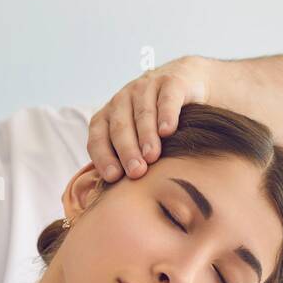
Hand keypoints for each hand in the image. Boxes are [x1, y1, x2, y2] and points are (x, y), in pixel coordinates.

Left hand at [87, 56, 210, 182]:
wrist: (184, 83)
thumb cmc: (156, 122)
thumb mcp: (137, 138)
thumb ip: (125, 160)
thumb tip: (118, 200)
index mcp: (108, 115)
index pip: (98, 137)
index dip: (103, 156)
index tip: (113, 177)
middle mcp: (123, 99)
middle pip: (120, 127)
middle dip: (126, 151)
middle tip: (136, 172)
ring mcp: (145, 87)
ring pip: (142, 113)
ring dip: (146, 136)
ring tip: (152, 157)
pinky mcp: (170, 82)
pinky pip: (166, 99)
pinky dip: (166, 115)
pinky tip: (168, 132)